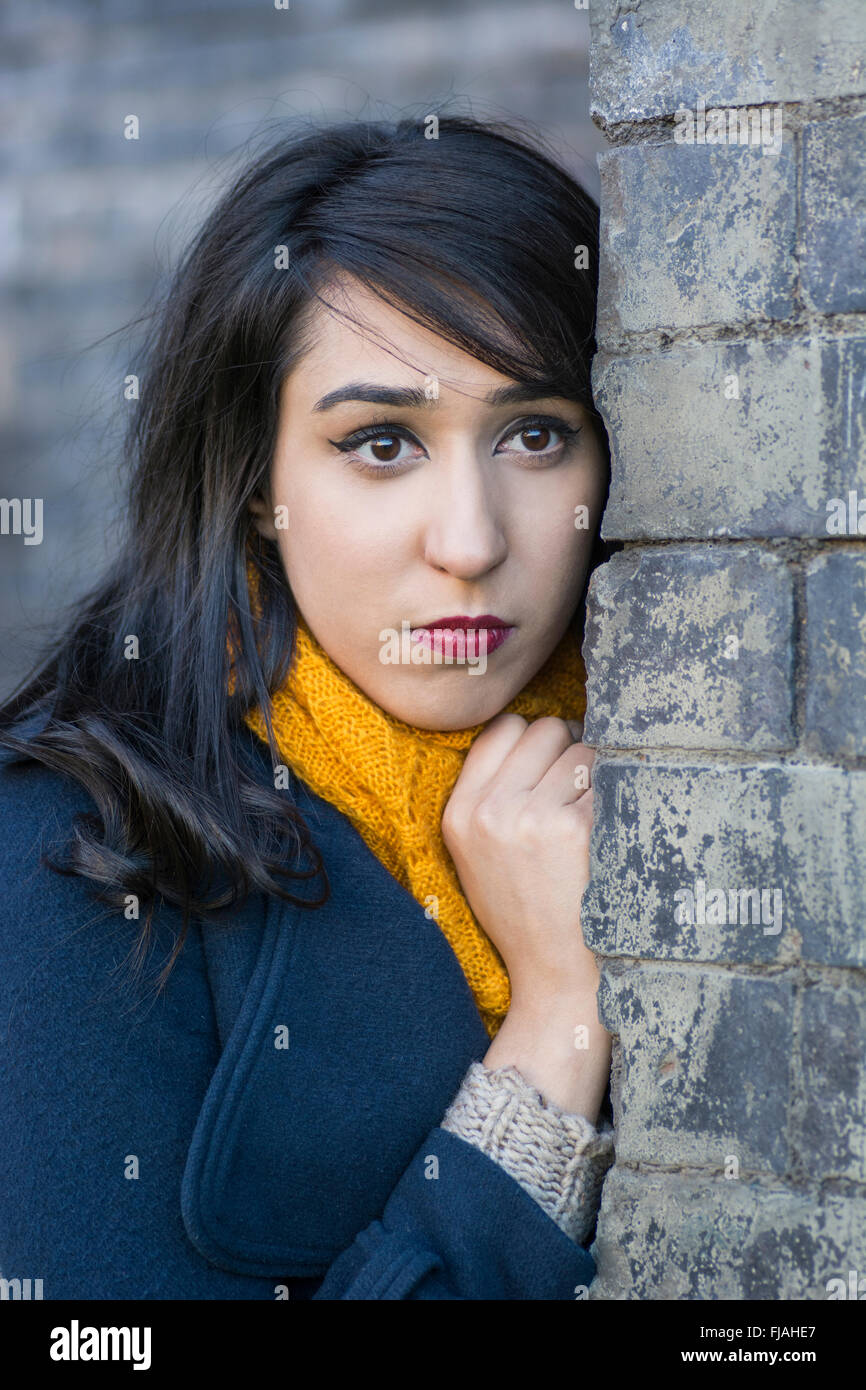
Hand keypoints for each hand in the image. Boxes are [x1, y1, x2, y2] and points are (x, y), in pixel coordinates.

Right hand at [441, 712, 597, 1006]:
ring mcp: (533, 819)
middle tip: (578, 795)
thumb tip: (544, 729)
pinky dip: (620, 798)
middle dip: (569, 752)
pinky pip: (612, 780)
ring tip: (592, 821)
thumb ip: (493, 793)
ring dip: (598, 775)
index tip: (551, 766)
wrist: (555, 976)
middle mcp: (491, 812)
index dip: (535, 740)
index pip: (504, 728)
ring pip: (584, 750)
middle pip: (547, 729)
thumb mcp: (479, 854)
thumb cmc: (525, 911)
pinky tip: (612, 834)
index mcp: (460, 814)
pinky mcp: (576, 830)